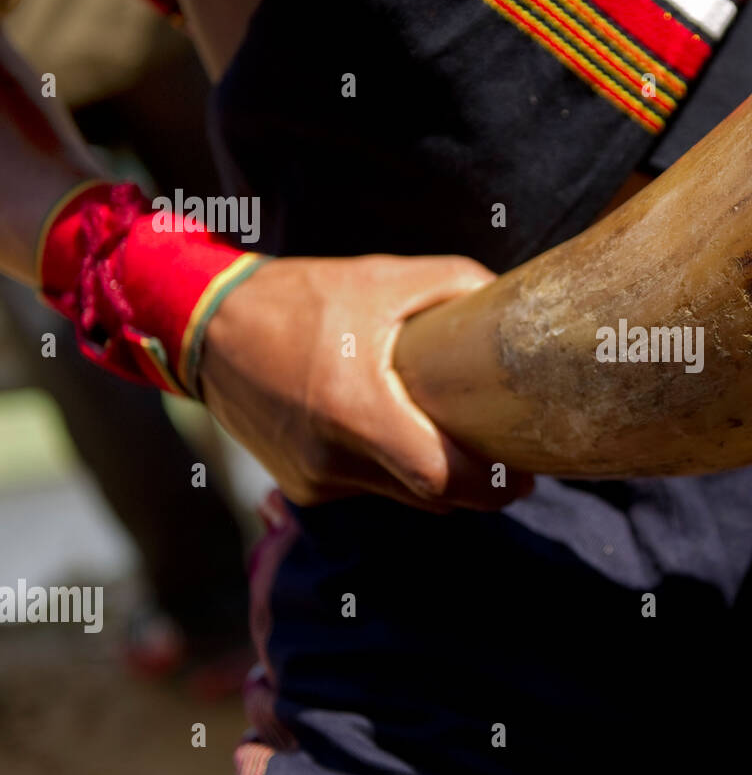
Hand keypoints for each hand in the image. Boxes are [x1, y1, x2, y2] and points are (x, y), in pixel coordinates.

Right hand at [197, 254, 533, 511]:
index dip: (489, 486)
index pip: (440, 477)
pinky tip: (399, 438)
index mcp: (356, 411)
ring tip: (459, 444)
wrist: (206, 328)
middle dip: (474, 486)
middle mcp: (333, 458)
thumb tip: (509, 302)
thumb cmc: (300, 299)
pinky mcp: (300, 487)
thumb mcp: (381, 277)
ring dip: (433, 479)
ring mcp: (314, 480)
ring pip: (400, 496)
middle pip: (429, 496)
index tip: (523, 477)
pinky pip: (367, 488)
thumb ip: (453, 284)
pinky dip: (392, 472)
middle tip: (508, 464)